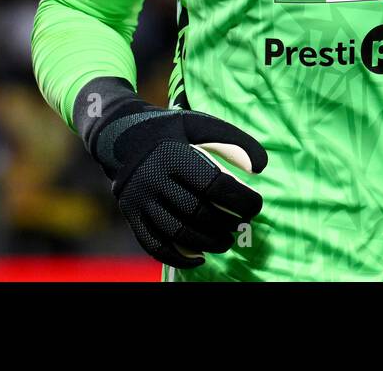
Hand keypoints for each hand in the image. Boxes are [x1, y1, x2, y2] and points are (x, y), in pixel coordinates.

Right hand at [81, 84, 267, 268]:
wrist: (120, 135)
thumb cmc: (171, 131)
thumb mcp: (201, 124)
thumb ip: (234, 141)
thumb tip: (262, 167)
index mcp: (174, 155)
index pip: (214, 185)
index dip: (240, 200)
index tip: (255, 206)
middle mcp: (154, 179)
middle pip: (196, 212)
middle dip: (225, 225)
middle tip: (242, 226)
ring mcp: (139, 200)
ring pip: (176, 232)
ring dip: (207, 243)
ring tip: (225, 242)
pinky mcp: (131, 215)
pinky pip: (153, 245)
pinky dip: (177, 257)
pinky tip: (199, 258)